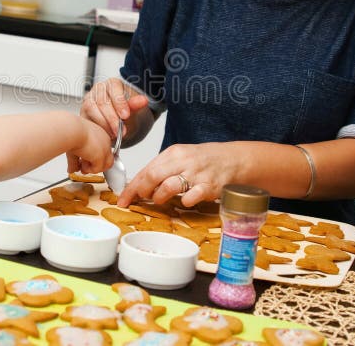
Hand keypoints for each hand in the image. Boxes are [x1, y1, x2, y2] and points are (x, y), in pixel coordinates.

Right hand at [66, 117, 113, 174]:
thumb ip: (75, 160)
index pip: (103, 149)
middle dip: (95, 165)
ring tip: (83, 168)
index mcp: (100, 134)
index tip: (84, 162)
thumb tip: (72, 170)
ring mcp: (105, 148)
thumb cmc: (71, 132)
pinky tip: (81, 166)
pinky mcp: (101, 156)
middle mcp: (105, 140)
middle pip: (107, 158)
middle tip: (84, 168)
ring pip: (106, 165)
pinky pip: (98, 169)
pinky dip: (89, 170)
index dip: (94, 158)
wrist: (71, 129)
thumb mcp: (74, 147)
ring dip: (94, 169)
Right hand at [80, 77, 148, 138]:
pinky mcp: (83, 112)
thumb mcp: (133, 109)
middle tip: (121, 131)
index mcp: (112, 83)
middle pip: (102, 101)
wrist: (120, 122)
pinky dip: (96, 127)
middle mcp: (98, 89)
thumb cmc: (126, 112)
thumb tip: (143, 100)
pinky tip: (104, 134)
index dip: (120, 103)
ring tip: (114, 134)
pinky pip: (86, 118)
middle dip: (112, 118)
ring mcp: (89, 100)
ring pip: (92, 109)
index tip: (126, 116)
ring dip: (104, 124)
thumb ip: (136, 104)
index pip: (114, 89)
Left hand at [116, 142, 241, 206]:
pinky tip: (184, 201)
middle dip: (141, 191)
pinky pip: (192, 197)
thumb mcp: (180, 158)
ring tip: (160, 199)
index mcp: (173, 153)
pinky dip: (185, 202)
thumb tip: (139, 185)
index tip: (123, 199)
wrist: (232, 159)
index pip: (146, 170)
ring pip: (169, 186)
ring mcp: (197, 174)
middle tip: (140, 199)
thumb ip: (161, 169)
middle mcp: (184, 161)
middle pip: (153, 176)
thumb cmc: (202, 160)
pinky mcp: (209, 187)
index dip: (132, 187)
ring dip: (159, 196)